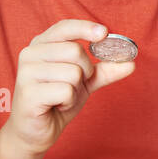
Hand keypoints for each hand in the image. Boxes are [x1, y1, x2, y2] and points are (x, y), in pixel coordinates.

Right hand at [4, 20, 135, 156]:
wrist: (35, 132)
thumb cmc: (57, 101)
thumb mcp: (83, 82)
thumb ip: (104, 71)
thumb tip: (131, 63)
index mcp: (41, 45)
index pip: (64, 27)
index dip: (85, 28)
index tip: (104, 33)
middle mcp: (30, 54)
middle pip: (75, 51)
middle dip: (85, 72)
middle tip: (73, 86)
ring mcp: (26, 73)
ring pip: (73, 73)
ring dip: (75, 90)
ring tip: (61, 98)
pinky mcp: (28, 93)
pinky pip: (66, 91)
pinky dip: (68, 102)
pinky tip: (56, 106)